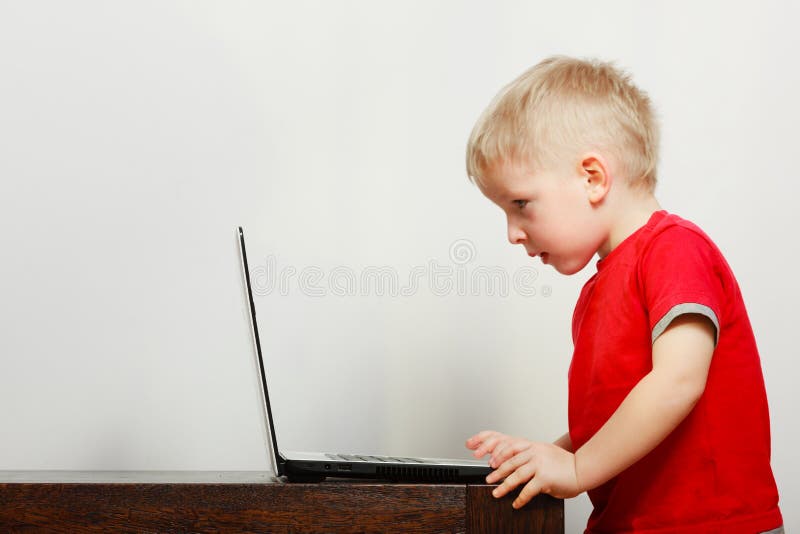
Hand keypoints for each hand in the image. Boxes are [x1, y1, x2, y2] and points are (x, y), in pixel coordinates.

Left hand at [466, 431, 581, 507]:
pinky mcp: (544, 478)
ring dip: (504, 486)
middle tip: (488, 479)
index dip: (499, 454)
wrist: (583, 469)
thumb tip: (518, 466)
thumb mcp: (547, 453)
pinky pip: (528, 490)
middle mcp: (535, 453)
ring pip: (516, 476)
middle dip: (497, 472)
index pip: (511, 447)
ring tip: (496, 493)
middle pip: (510, 462)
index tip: (491, 462)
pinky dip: (520, 498)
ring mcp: (539, 465)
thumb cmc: (566, 464)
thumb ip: (533, 456)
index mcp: (534, 446)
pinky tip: (516, 503)